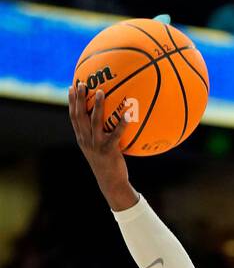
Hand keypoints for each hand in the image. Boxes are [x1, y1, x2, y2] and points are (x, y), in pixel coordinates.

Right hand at [68, 81, 132, 206]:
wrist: (111, 183)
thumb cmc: (106, 164)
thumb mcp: (97, 149)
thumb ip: (98, 134)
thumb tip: (105, 119)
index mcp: (82, 139)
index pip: (73, 117)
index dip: (71, 102)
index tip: (71, 87)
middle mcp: (86, 140)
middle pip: (80, 116)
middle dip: (79, 99)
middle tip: (82, 84)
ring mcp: (97, 145)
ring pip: (94, 122)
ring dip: (97, 106)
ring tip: (101, 92)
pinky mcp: (109, 151)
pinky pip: (115, 135)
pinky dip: (121, 124)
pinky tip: (127, 114)